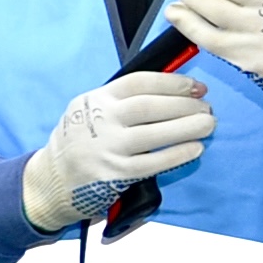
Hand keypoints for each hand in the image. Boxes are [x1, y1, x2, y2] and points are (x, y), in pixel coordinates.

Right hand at [19, 70, 213, 229]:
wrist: (53, 179)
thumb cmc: (81, 141)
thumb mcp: (92, 110)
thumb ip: (123, 100)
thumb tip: (176, 91)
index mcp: (95, 99)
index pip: (138, 83)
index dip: (172, 83)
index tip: (197, 88)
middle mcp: (99, 121)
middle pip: (149, 107)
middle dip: (185, 105)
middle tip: (207, 108)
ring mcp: (106, 148)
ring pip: (154, 134)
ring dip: (187, 127)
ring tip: (208, 124)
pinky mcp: (114, 173)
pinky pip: (153, 163)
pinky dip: (177, 154)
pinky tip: (195, 148)